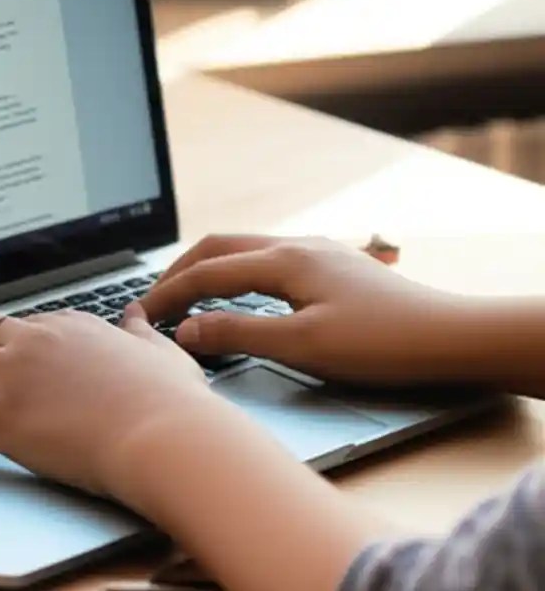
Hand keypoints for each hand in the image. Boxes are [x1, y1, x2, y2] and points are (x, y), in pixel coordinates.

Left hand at [0, 307, 218, 509]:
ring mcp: (14, 373)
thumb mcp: (165, 354)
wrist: (167, 438)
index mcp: (74, 325)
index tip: (6, 359)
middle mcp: (38, 339)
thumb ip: (142, 333)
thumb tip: (134, 314)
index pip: (26, 323)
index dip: (11, 344)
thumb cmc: (176, 406)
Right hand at [139, 235, 469, 385]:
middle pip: (217, 247)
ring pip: (243, 250)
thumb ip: (237, 334)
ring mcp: (318, 251)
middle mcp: (297, 245)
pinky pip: (267, 258)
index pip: (205, 273)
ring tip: (185, 298)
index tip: (138, 319)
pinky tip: (240, 292)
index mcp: (284, 260)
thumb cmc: (382, 343)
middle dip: (178, 273)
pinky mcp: (334, 266)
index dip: (166, 296)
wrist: (451, 336)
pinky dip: (236, 273)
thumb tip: (185, 332)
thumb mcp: (302, 345)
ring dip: (207, 270)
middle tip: (152, 302)